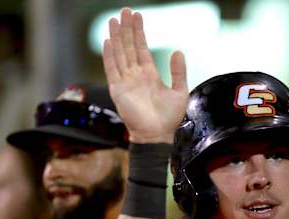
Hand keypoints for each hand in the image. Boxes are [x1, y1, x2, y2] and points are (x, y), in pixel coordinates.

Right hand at [103, 8, 188, 143]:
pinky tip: (109, 42)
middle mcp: (135, 75)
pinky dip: (110, 56)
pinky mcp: (118, 90)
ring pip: (119, 54)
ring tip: (114, 20)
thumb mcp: (180, 91)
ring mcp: (125, 81)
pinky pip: (112, 70)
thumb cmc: (169, 118)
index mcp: (149, 73)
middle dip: (126, 29)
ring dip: (117, 37)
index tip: (136, 16)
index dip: (138, 32)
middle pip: (128, 47)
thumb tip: (178, 50)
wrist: (158, 135)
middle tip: (125, 11)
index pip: (141, 47)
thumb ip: (178, 71)